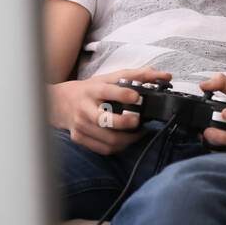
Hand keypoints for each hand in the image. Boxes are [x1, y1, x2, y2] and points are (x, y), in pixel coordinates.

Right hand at [48, 66, 172, 155]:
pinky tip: (126, 139)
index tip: (137, 97)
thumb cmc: (90, 90)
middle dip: (123, 123)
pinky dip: (119, 147)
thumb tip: (165, 76)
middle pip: (103, 120)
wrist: (60, 103)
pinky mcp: (79, 138)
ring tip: (139, 132)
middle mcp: (84, 108)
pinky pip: (103, 148)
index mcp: (93, 90)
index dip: (122, 94)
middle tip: (138, 121)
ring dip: (127, 139)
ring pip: (107, 139)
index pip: (107, 91)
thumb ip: (137, 76)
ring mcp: (80, 125)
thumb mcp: (110, 78)